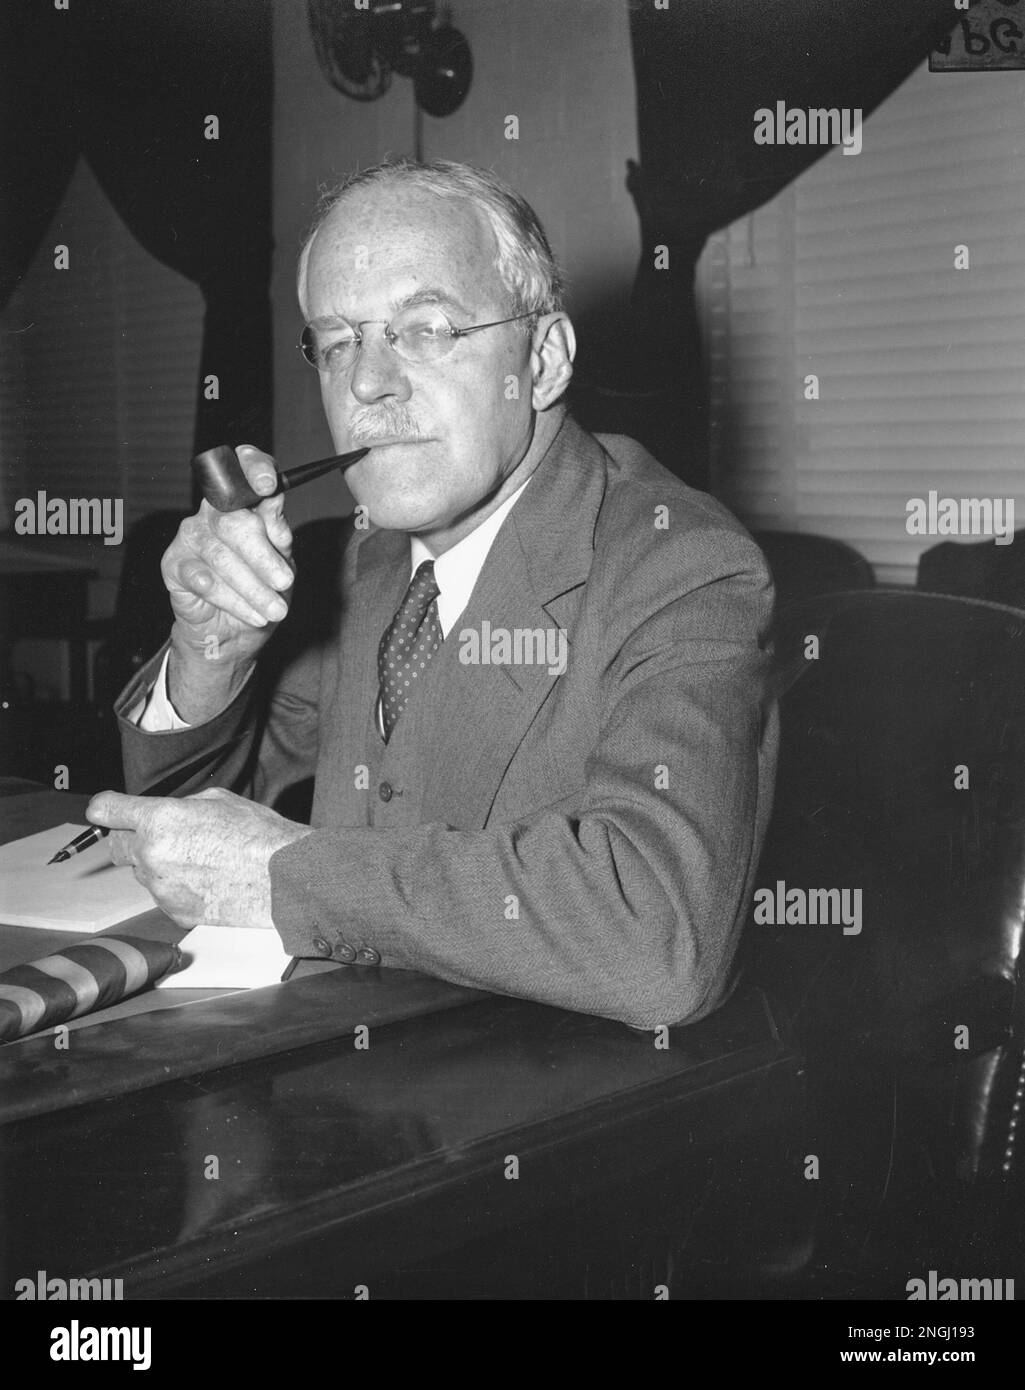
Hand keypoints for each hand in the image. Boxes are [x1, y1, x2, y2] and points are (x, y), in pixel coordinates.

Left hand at [87, 787, 313, 929]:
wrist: (283, 878)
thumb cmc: (258, 837)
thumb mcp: (218, 800)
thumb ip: (178, 806)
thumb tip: (163, 813)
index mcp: (160, 820)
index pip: (105, 810)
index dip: (105, 808)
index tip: (107, 811)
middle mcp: (152, 854)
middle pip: (118, 846)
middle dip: (133, 838)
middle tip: (164, 837)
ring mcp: (161, 888)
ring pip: (143, 872)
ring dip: (160, 865)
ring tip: (201, 860)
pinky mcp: (174, 912)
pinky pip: (163, 894)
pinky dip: (177, 887)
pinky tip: (207, 879)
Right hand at [161, 445, 294, 720]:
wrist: (236, 633)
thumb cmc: (262, 590)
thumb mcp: (284, 563)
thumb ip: (278, 534)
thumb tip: (274, 505)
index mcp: (244, 503)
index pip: (243, 468)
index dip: (253, 469)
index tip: (269, 486)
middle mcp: (213, 513)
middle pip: (234, 521)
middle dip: (263, 556)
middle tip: (285, 582)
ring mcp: (191, 536)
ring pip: (220, 555)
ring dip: (252, 587)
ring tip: (274, 610)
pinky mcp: (173, 565)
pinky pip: (201, 578)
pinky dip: (229, 598)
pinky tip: (248, 612)